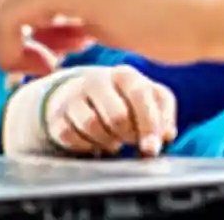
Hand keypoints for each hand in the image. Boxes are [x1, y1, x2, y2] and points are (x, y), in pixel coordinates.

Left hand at [0, 0, 223, 74]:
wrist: (206, 7)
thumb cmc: (151, 7)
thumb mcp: (83, 0)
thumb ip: (40, 0)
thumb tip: (10, 32)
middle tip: (35, 51)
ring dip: (8, 50)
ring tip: (55, 53)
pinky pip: (3, 27)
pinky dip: (20, 56)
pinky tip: (58, 56)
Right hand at [44, 66, 177, 156]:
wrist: (80, 94)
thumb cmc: (124, 99)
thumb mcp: (148, 99)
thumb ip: (163, 113)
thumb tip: (166, 136)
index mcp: (125, 74)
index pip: (140, 95)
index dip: (149, 124)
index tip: (151, 149)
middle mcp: (97, 80)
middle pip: (117, 116)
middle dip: (128, 135)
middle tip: (131, 141)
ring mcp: (73, 96)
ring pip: (93, 126)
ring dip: (107, 141)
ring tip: (113, 140)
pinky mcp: (56, 116)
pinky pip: (71, 136)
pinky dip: (86, 146)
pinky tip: (94, 142)